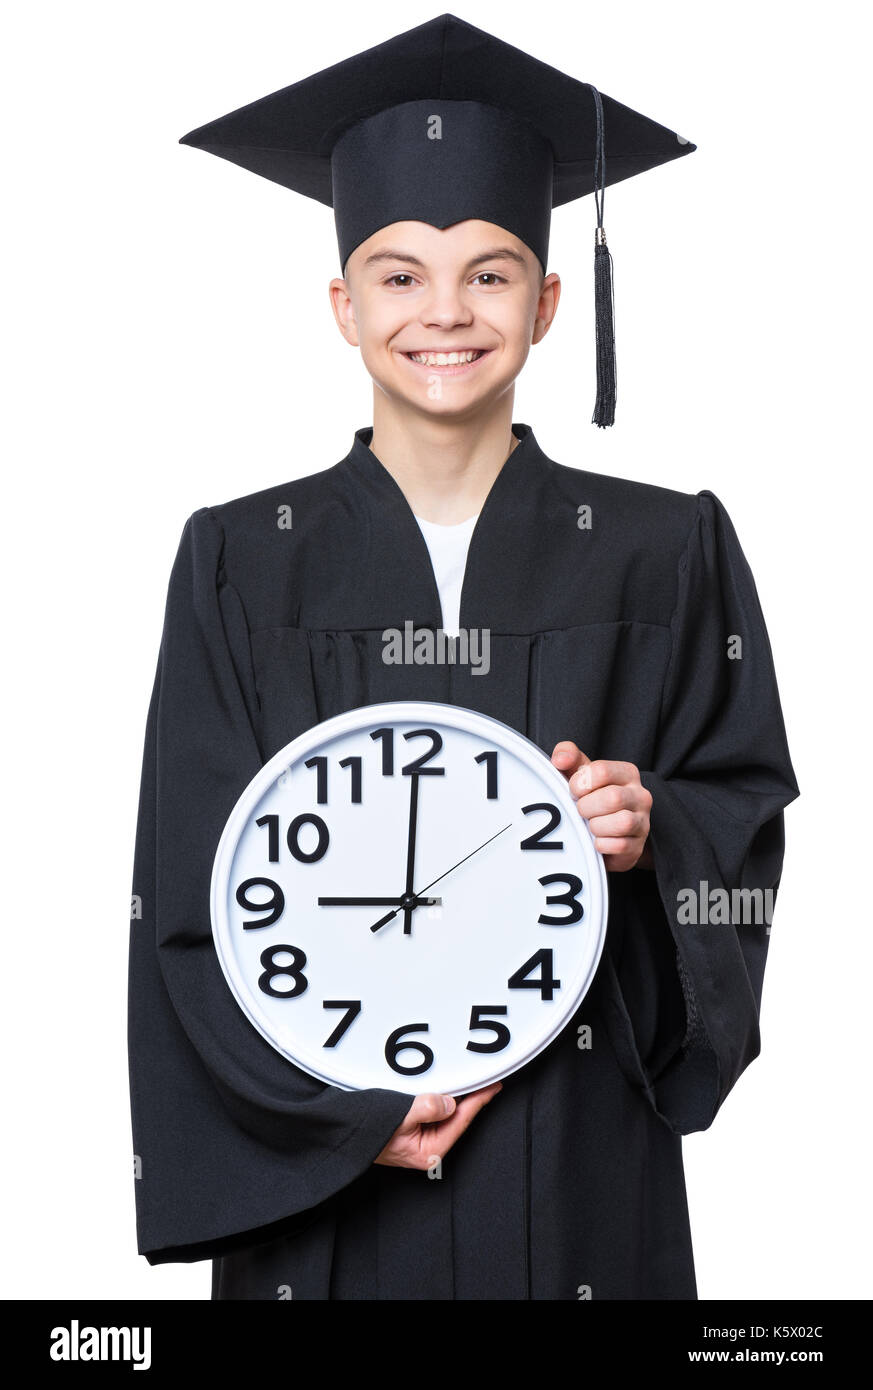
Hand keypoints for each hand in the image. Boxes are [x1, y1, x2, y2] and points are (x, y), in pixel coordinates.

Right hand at [374, 1083, 502, 1168]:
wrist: (344, 1131)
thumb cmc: (366, 1129)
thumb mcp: (400, 1115)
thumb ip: (427, 1108)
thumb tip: (449, 1103)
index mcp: (428, 1152)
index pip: (461, 1121)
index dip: (479, 1101)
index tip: (493, 1086)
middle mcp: (427, 1149)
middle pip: (458, 1119)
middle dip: (471, 1099)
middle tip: (485, 1079)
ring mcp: (420, 1140)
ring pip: (446, 1115)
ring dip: (455, 1097)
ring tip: (467, 1081)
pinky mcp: (414, 1131)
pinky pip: (434, 1113)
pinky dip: (441, 1099)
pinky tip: (444, 1089)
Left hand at [551, 741, 653, 872]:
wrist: (607, 832)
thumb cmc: (591, 797)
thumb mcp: (580, 773)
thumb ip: (568, 756)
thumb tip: (559, 759)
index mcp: (626, 773)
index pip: (601, 771)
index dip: (579, 783)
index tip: (574, 792)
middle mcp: (640, 795)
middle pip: (613, 798)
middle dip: (587, 807)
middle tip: (581, 811)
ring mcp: (642, 821)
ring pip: (622, 822)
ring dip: (596, 827)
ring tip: (590, 825)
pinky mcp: (638, 846)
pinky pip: (619, 846)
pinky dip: (601, 845)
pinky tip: (596, 841)